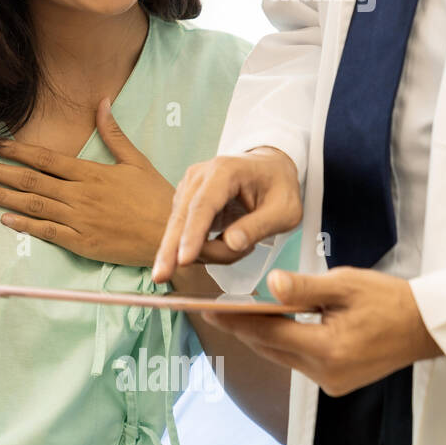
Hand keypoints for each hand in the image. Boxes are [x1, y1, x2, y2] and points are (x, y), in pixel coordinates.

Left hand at [0, 98, 174, 267]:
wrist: (170, 237)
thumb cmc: (156, 198)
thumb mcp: (136, 161)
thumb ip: (114, 133)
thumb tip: (102, 102)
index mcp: (90, 173)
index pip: (45, 158)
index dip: (16, 149)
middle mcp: (79, 195)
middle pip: (30, 181)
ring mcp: (79, 220)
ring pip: (33, 206)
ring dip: (3, 198)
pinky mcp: (82, 243)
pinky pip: (47, 233)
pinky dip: (25, 226)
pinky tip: (4, 220)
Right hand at [151, 146, 302, 283]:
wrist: (268, 168)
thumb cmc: (279, 187)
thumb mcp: (284, 210)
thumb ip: (259, 226)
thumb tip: (232, 243)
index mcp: (224, 171)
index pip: (203, 206)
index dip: (192, 235)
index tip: (184, 260)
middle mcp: (198, 177)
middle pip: (180, 218)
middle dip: (170, 250)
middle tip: (161, 276)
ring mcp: (187, 188)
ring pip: (183, 231)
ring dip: (207, 251)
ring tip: (246, 246)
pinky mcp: (184, 202)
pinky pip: (186, 233)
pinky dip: (204, 247)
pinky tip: (228, 243)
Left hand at [200, 268, 442, 395]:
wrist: (428, 327)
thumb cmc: (389, 299)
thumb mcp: (345, 284)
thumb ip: (304, 287)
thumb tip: (271, 286)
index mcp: (329, 349)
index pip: (268, 334)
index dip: (235, 321)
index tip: (207, 309)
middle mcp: (327, 373)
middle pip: (270, 348)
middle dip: (241, 328)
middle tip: (211, 310)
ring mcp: (332, 382)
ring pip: (281, 356)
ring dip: (260, 336)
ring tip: (231, 315)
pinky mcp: (336, 383)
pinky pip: (297, 361)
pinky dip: (282, 343)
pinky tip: (268, 326)